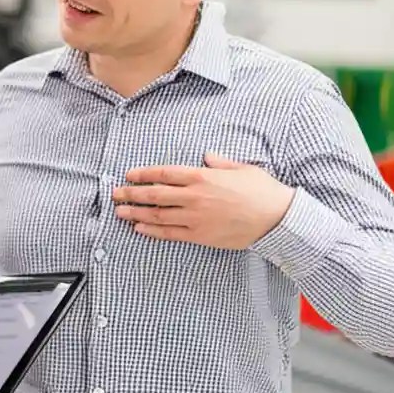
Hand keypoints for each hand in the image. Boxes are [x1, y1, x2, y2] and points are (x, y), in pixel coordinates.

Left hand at [112, 152, 294, 248]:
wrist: (278, 219)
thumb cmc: (263, 191)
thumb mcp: (242, 168)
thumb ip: (220, 163)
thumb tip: (207, 156)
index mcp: (203, 176)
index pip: (165, 173)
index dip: (143, 174)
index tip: (129, 175)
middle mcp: (195, 196)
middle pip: (155, 194)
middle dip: (132, 194)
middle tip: (115, 194)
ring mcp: (196, 218)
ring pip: (158, 215)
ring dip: (136, 213)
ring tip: (120, 212)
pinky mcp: (201, 236)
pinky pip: (170, 234)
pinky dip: (152, 231)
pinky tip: (139, 228)